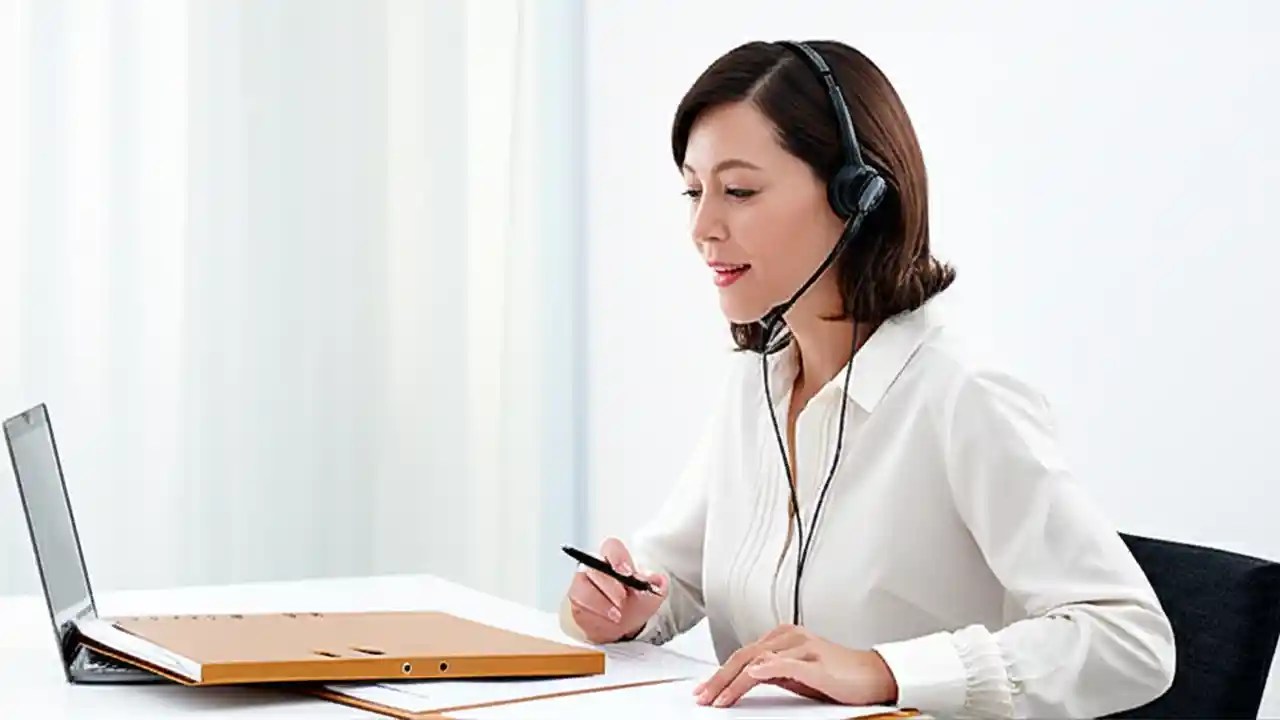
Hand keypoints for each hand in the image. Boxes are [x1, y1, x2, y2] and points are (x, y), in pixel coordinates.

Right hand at [565, 537, 667, 643]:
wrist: (621, 623)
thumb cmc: (634, 602)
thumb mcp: (650, 595)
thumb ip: (654, 586)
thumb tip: (657, 579)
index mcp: (615, 558)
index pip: (611, 547)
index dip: (618, 558)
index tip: (627, 573)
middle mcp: (595, 566)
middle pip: (594, 567)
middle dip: (610, 585)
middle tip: (622, 600)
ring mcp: (582, 583)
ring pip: (583, 587)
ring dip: (600, 603)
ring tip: (617, 616)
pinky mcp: (575, 601)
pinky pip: (578, 605)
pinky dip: (593, 615)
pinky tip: (606, 620)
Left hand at [692, 624, 897, 707]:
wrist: (872, 675)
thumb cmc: (837, 675)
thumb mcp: (797, 674)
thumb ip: (773, 671)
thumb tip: (746, 678)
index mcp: (783, 637)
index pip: (743, 655)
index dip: (720, 673)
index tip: (704, 691)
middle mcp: (790, 638)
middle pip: (744, 656)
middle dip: (719, 679)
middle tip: (702, 697)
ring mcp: (803, 648)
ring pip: (758, 661)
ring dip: (733, 681)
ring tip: (718, 698)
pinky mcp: (816, 663)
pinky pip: (785, 664)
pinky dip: (765, 669)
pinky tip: (751, 676)